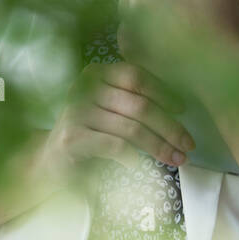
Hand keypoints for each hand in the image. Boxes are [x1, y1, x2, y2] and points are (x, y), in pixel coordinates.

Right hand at [41, 59, 196, 179]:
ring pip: (132, 128)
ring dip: (159, 146)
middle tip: (188, 144)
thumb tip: (182, 108)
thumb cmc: (90, 131)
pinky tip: (142, 166)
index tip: (184, 110)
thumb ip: (135, 100)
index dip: (164, 93)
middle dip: (170, 126)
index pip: (137, 77)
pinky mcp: (73, 138)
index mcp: (96, 73)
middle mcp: (84, 87)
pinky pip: (116, 146)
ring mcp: (76, 111)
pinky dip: (135, 158)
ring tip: (176, 159)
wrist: (50, 159)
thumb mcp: (111, 108)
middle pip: (139, 105)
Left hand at [116, 0, 238, 94]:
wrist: (220, 74)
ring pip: (125, 1)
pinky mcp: (128, 48)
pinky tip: (160, 36)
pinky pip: (124, 28)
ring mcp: (130, 26)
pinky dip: (137, 28)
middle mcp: (138, 1)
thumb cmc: (224, 27)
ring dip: (139, 2)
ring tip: (167, 17)